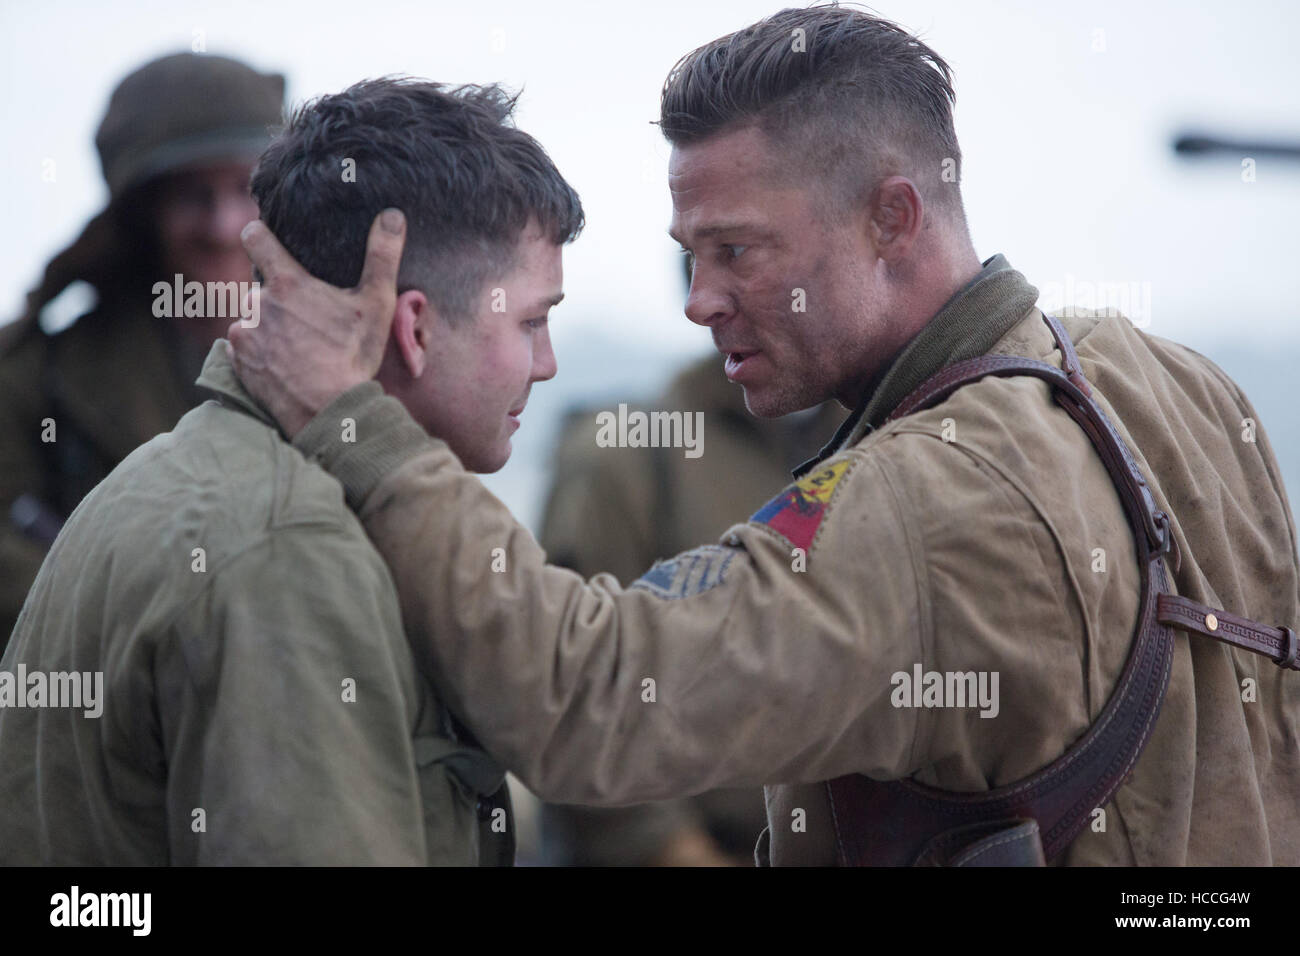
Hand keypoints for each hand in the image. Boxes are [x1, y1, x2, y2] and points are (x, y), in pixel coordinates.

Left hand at [228, 209, 406, 437]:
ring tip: (299, 349)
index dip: (258, 234)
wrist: (328, 410)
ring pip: (253, 319)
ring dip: (269, 328)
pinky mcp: (238, 361)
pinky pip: (243, 347)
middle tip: (308, 322)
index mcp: (287, 284)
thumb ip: (382, 256)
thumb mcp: (377, 304)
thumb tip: (392, 215)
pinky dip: (258, 352)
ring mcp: (244, 333)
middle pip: (262, 288)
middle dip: (280, 300)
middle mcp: (258, 304)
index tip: (264, 238)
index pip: (255, 238)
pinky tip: (284, 365)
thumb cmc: (354, 355)